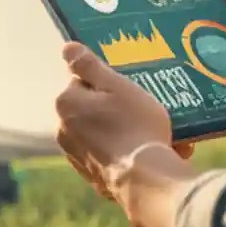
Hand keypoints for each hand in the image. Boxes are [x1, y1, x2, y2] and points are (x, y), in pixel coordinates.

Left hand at [55, 43, 194, 226]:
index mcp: (66, 103)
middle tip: (149, 111)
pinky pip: (111, 157)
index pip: (85, 81)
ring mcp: (76, 156)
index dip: (111, 84)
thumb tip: (66, 47)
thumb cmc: (135, 125)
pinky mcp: (92, 177)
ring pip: (105, 134)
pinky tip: (153, 154)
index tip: (132, 91)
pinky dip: (128, 154)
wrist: (144, 179)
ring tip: (161, 135)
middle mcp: (63, 130)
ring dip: (128, 132)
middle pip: (95, 108)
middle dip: (120, 109)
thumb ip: (89, 65)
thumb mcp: (117, 86)